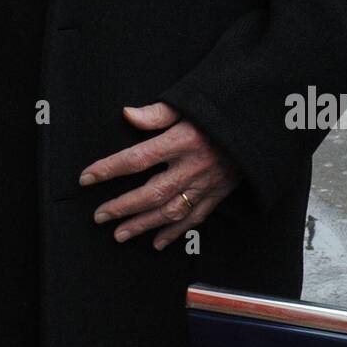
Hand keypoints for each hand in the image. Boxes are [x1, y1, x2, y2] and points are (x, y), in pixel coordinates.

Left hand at [79, 102, 242, 250]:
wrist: (259, 125)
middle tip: (99, 216)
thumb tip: (127, 114)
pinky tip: (157, 242)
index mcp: (181, 141)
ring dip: (143, 225)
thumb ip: (158, 113)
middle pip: (151, 192)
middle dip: (122, 207)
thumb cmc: (219, 112)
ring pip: (170, 211)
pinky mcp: (217, 194)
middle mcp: (192, 167)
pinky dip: (175, 233)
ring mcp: (206, 184)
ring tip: (119, 234)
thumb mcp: (189, 104)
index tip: (87, 178)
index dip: (109, 169)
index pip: (137, 158)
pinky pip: (194, 218)